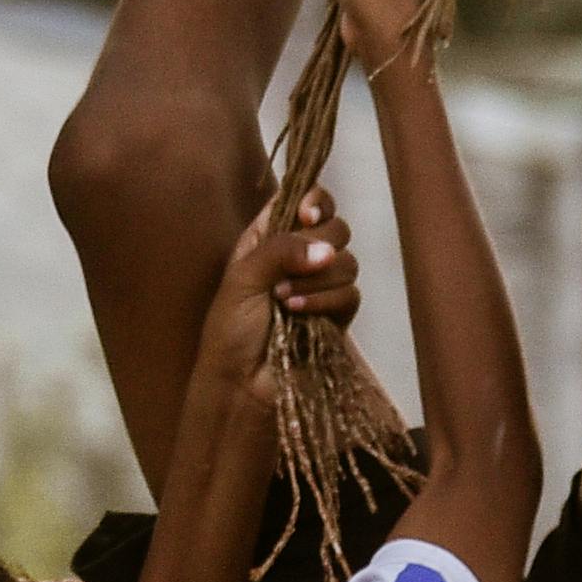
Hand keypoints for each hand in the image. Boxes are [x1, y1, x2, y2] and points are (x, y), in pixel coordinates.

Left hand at [202, 188, 362, 367]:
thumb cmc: (230, 327)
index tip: (306, 217)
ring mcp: (321, 285)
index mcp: (272, 237)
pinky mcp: (337, 315)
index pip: (308, 199)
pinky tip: (299, 313)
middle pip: (336, 227)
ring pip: (348, 262)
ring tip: (284, 300)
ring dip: (317, 280)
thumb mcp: (242, 278)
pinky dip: (327, 302)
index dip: (315, 201)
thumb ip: (281, 250)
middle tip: (288, 272)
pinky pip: (351, 294)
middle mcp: (300, 256)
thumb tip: (327, 251)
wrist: (240, 382)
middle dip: (317, 246)